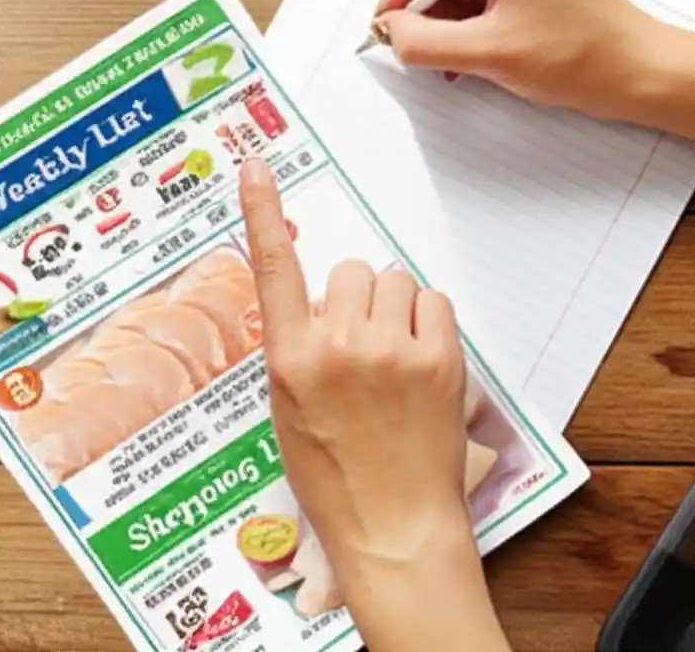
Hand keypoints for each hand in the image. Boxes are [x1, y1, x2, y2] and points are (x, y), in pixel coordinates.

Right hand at [240, 159, 508, 650]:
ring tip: (391, 360)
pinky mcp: (438, 359)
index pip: (272, 269)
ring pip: (394, 281)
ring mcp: (390, 350)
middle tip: (360, 347)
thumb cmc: (335, 478)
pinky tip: (418, 360)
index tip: (256, 168)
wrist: (392, 526)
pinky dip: (427, 322)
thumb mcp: (289, 411)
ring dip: (393, 308)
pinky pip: (433, 301)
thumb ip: (299, 349)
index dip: (262, 213)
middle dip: (356, 298)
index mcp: (290, 359)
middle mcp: (336, 345)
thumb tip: (322, 305)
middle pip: (350, 271)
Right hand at [378, 0, 662, 118]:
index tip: (399, 20)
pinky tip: (464, 50)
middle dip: (420, 0)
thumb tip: (388, 30)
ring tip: (452, 55)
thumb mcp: (488, 52)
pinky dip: (457, 19)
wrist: (633, 70)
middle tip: (420, 41)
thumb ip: (424, 40)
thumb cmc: (583, 53)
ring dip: (438, 16)